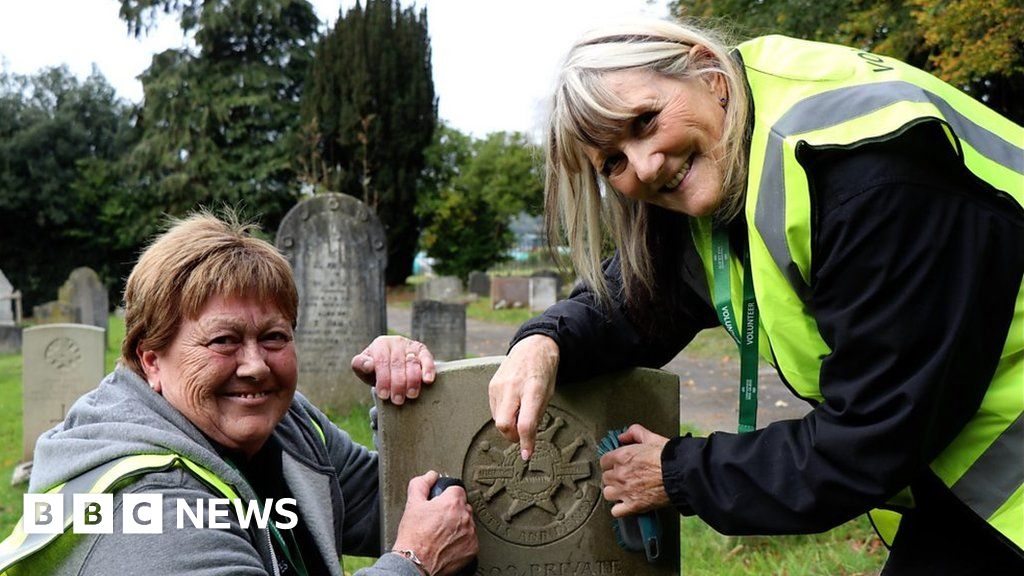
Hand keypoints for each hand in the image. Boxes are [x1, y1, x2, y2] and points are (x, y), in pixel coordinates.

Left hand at [351, 336, 434, 404]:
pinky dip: (428, 369)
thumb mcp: (364, 369)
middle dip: (397, 383)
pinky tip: (427, 381)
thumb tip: (367, 365)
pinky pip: (427, 359)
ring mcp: (410, 346)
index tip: (383, 395)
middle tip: (397, 400)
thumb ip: (360, 365)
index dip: (383, 379)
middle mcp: (396, 342)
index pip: (381, 362)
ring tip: (411, 395)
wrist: (393, 366)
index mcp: (380, 344)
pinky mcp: (423, 351)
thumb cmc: (377, 370)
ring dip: (412, 380)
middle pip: (397, 363)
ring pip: (412, 362)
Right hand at [393, 471, 477, 575]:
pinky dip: (462, 540)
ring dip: (458, 525)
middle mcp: (465, 517)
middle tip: (438, 520)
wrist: (415, 562)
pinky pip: (470, 539)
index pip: (457, 490)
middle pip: (463, 506)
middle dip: (453, 511)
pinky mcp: (472, 549)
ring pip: (468, 522)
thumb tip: (431, 476)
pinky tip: (448, 544)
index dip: (446, 496)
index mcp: (452, 503)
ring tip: (442, 533)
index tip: (440, 504)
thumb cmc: (413, 536)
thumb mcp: (412, 504)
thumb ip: (421, 484)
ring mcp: (470, 534)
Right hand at [488, 334, 558, 459]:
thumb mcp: (548, 393)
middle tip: (522, 436)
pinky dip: (504, 414)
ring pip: (498, 419)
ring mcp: (498, 386)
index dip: (525, 443)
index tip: (526, 455)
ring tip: (520, 413)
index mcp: (532, 389)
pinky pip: (494, 409)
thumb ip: (537, 415)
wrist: (533, 346)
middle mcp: (512, 387)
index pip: (525, 423)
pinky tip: (513, 405)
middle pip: (504, 425)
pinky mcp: (491, 386)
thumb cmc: (544, 370)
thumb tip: (527, 438)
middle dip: (512, 436)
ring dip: (509, 424)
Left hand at [599, 424, 670, 516]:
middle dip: (614, 477)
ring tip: (624, 490)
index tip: (616, 465)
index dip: (611, 463)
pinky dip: (620, 509)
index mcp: (622, 457)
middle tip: (624, 477)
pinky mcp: (634, 506)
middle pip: (606, 477)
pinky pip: (616, 511)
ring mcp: (625, 491)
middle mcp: (620, 474)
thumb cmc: (669, 458)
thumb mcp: (652, 438)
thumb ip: (635, 433)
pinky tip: (626, 504)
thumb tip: (623, 437)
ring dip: (615, 492)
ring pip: (608, 493)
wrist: (682, 475)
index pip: (604, 461)